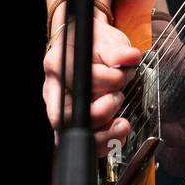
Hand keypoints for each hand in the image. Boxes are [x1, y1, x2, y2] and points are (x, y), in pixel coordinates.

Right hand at [42, 16, 141, 158]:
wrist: (90, 47)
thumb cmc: (96, 44)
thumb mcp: (107, 40)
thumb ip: (118, 51)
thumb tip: (130, 57)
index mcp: (58, 63)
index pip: (76, 79)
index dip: (104, 80)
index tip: (121, 75)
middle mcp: (54, 89)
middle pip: (65, 115)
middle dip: (100, 112)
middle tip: (118, 96)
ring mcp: (60, 108)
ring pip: (71, 134)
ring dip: (102, 134)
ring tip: (122, 124)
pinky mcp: (71, 122)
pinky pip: (81, 142)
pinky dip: (103, 143)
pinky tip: (117, 133)